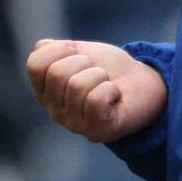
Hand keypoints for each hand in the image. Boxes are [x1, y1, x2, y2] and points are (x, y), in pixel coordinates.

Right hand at [26, 39, 167, 143]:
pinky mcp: (97, 132)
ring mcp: (74, 124)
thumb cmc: (111, 68)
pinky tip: (115, 97)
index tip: (80, 56)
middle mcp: (55, 111)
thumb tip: (42, 48)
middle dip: (84, 63)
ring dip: (100, 76)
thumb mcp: (78, 51)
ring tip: (107, 84)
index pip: (35, 64)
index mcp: (46, 91)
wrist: (146, 82)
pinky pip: (95, 100)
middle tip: (98, 73)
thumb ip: (54, 49)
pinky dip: (110, 90)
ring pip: (77, 86)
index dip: (61, 50)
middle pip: (57, 73)